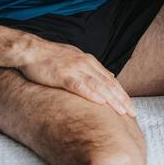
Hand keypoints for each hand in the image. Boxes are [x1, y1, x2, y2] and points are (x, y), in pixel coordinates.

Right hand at [19, 39, 136, 117]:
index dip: (121, 94)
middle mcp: (85, 64)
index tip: (130, 107)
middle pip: (108, 84)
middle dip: (122, 100)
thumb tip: (109, 76)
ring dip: (112, 100)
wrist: (30, 51)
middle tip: (133, 114)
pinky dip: (92, 94)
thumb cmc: (50, 57)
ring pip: (99, 86)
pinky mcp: (63, 75)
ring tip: (123, 112)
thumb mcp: (75, 59)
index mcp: (88, 61)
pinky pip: (80, 86)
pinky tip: (101, 103)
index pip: (110, 80)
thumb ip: (91, 69)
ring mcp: (75, 69)